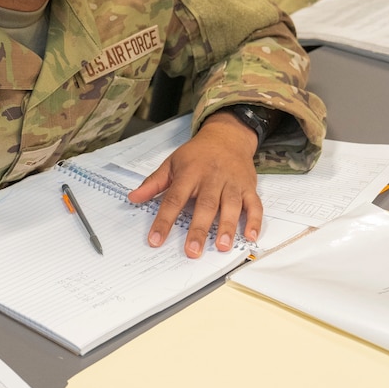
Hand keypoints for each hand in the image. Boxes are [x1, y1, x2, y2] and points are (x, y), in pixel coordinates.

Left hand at [127, 111, 261, 257]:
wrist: (227, 136)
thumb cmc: (197, 154)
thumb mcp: (172, 163)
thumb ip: (154, 183)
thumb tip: (133, 198)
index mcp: (190, 173)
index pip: (174, 198)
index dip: (164, 220)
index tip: (155, 240)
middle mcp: (212, 178)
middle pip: (205, 204)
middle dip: (199, 229)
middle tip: (192, 251)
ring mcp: (232, 183)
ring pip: (231, 205)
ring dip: (227, 226)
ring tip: (221, 246)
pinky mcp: (248, 187)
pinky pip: (254, 205)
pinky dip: (254, 221)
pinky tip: (250, 237)